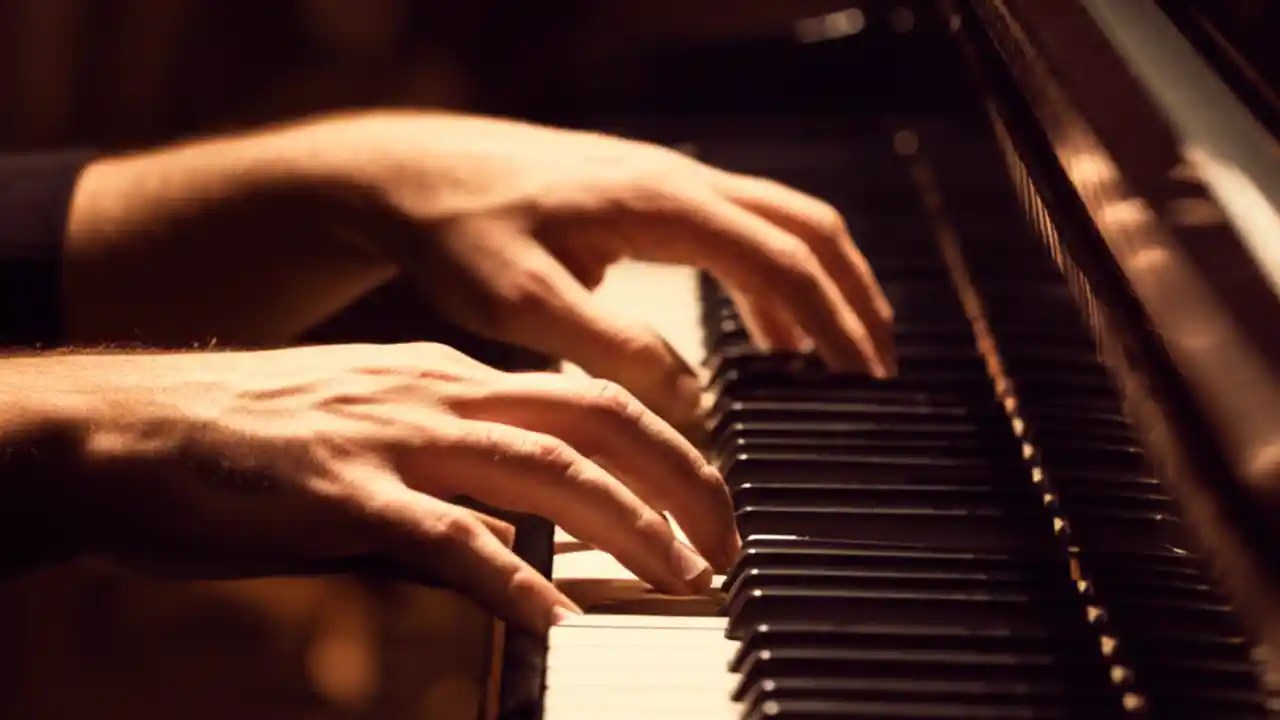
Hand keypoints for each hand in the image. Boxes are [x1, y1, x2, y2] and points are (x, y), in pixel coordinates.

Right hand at [3, 343, 736, 632]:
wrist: (136, 424)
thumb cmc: (256, 436)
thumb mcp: (375, 427)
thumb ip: (453, 466)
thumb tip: (526, 525)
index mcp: (449, 381)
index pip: (587, 398)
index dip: (666, 448)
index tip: (709, 499)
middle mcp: (436, 397)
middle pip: (592, 422)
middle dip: (679, 481)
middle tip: (728, 542)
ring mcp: (392, 443)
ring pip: (542, 470)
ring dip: (626, 524)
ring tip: (682, 575)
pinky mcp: (340, 496)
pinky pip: (444, 534)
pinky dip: (509, 573)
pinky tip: (554, 612)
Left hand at [65, 111, 893, 433]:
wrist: (410, 174)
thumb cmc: (459, 231)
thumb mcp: (523, 302)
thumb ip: (611, 349)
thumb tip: (692, 398)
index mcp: (662, 202)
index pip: (781, 257)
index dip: (834, 319)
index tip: (865, 376)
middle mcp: (677, 180)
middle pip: (804, 226)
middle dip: (853, 294)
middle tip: (878, 365)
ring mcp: (665, 181)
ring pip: (778, 221)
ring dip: (819, 285)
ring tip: (835, 357)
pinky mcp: (645, 195)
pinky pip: (738, 229)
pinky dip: (771, 279)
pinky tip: (763, 330)